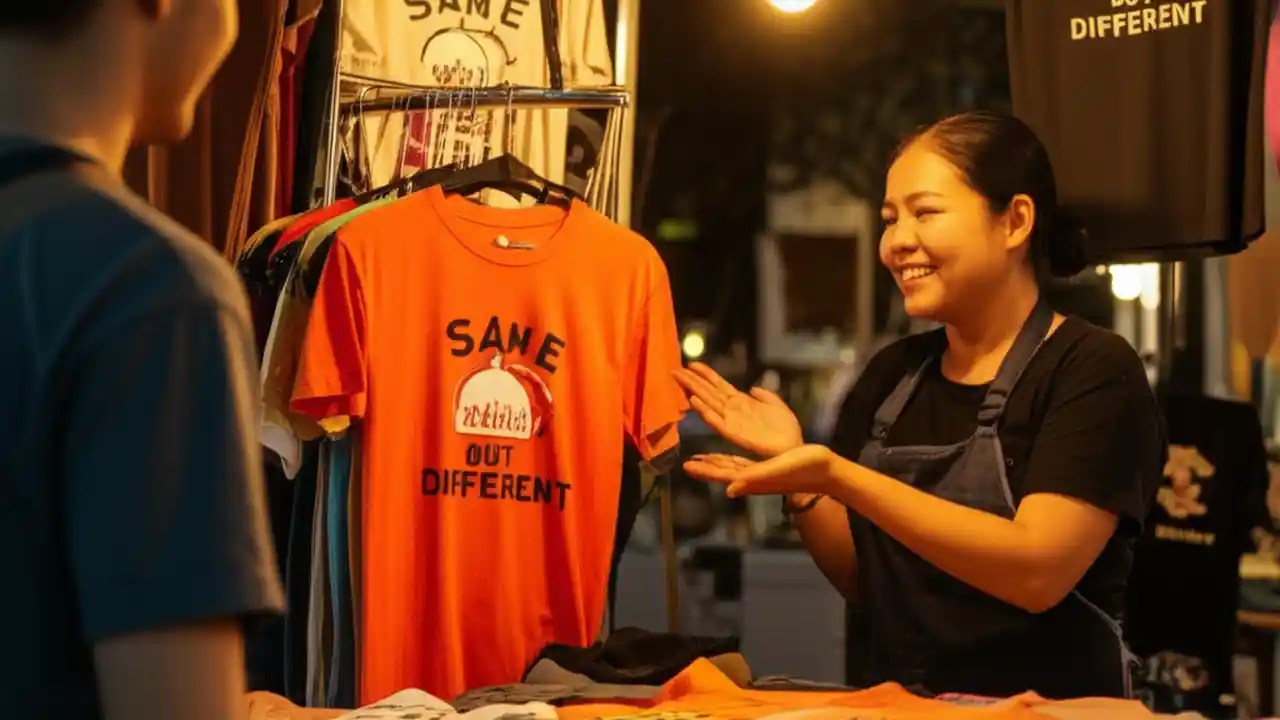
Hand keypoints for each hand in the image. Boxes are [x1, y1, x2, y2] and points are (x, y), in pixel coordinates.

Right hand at [674, 362, 803, 456]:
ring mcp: (731, 421)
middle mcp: (732, 410)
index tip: (692, 364)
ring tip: (680, 379)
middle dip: (693, 380)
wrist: (793, 448)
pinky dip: (704, 411)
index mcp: (742, 402)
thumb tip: (753, 388)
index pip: (720, 385)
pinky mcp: (732, 433)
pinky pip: (715, 421)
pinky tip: (694, 401)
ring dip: (694, 391)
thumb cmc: (786, 430)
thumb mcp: (777, 406)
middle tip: (676, 370)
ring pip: (708, 402)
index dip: (706, 374)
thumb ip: (765, 396)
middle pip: (708, 391)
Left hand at [683, 445, 836, 498]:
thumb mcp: (777, 470)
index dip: (705, 472)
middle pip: (724, 473)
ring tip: (701, 459)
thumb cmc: (804, 469)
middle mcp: (754, 479)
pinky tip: (728, 456)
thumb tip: (728, 490)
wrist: (826, 471)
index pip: (723, 476)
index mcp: (753, 479)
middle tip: (687, 463)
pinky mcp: (769, 468)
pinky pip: (744, 463)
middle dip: (706, 468)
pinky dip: (731, 459)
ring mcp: (762, 474)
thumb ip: (753, 479)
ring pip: (732, 468)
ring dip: (716, 463)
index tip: (686, 467)